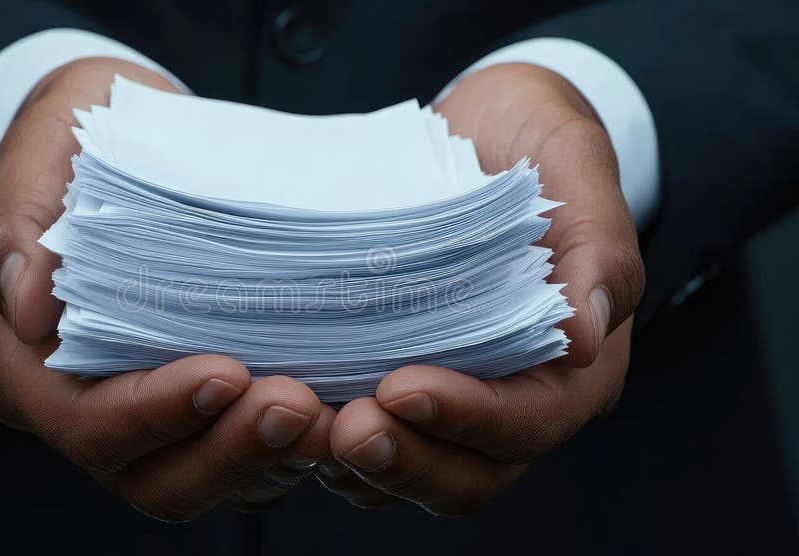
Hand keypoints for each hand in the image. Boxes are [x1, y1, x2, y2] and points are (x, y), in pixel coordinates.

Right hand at [0, 58, 332, 518]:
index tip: (227, 372)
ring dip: (264, 462)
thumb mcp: (40, 156)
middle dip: (227, 451)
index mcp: (26, 366)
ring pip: (199, 484)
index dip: (155, 412)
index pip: (85, 421)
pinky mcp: (190, 415)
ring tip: (322, 416)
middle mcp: (79, 410)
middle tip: (297, 405)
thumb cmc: (75, 147)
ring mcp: (140, 421)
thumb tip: (30, 308)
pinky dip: (281, 457)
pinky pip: (235, 466)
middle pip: (149, 478)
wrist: (121, 146)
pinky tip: (326, 419)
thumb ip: (15, 229)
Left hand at [318, 63, 644, 514]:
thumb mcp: (575, 162)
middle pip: (467, 474)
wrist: (486, 126)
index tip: (402, 388)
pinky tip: (295, 416)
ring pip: (415, 471)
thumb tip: (584, 339)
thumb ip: (599, 249)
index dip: (468, 417)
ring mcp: (458, 398)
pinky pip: (376, 444)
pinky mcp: (406, 384)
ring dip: (362, 466)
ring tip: (308, 429)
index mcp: (574, 363)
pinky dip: (334, 447)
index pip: (527, 420)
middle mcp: (517, 398)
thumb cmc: (536, 140)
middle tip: (344, 428)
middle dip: (405, 460)